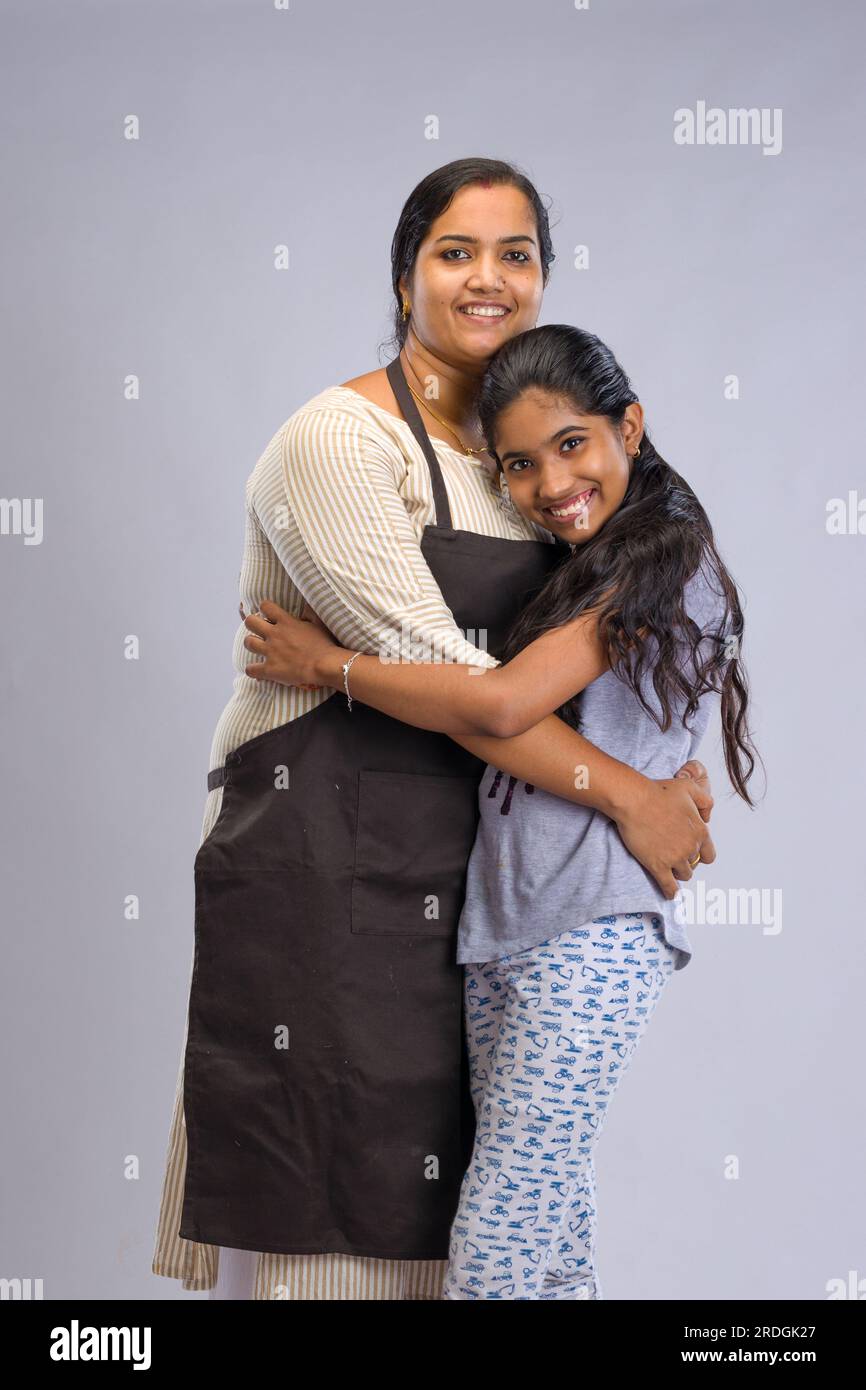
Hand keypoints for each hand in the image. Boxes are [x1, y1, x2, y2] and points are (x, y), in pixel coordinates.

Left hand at [241, 598, 340, 688]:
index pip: (265, 606)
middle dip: (252, 624)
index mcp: (286, 622)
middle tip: (259, 630)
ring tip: (257, 648)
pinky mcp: (269, 669)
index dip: (265, 609)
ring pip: (248, 642)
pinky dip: (252, 670)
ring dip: (252, 644)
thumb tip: (305, 606)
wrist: (324, 666)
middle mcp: (274, 634)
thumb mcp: (319, 623)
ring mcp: (270, 651)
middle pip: (250, 622)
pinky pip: (250, 669)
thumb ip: (309, 613)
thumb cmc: (325, 645)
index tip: (268, 614)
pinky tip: (257, 670)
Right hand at [614, 764, 716, 900]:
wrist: (634, 800)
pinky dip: (670, 892)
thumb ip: (705, 801)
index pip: (708, 854)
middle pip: (694, 864)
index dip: (700, 854)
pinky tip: (669, 894)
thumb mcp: (689, 788)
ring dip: (677, 872)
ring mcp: (674, 858)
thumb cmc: (658, 791)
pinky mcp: (658, 866)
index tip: (690, 852)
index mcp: (700, 831)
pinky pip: (668, 886)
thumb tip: (707, 817)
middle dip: (686, 861)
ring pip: (683, 875)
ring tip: (667, 866)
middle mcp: (690, 847)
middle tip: (673, 854)